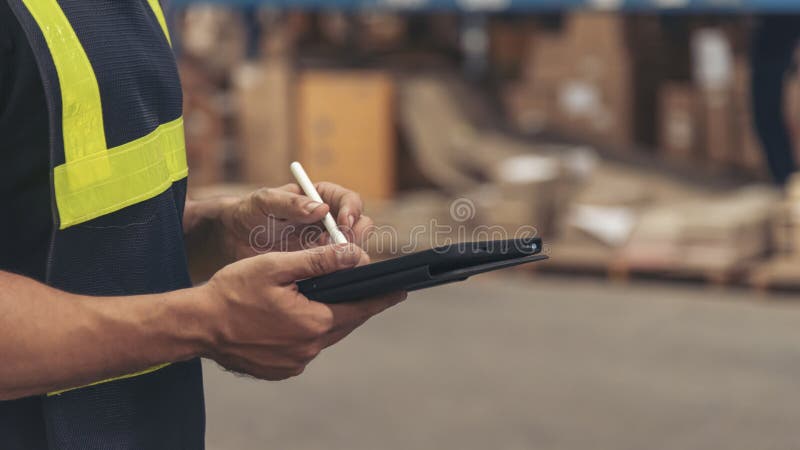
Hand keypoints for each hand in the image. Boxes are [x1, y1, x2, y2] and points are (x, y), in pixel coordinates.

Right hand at [199, 243, 405, 379]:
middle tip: (366, 289)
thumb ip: (318, 261)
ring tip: (325, 299)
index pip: (360, 308)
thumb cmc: (232, 291)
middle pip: (344, 322)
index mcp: (314, 322)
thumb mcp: (277, 267)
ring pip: (325, 335)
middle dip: (355, 304)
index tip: (402, 290)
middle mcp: (309, 348)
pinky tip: (296, 318)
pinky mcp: (281, 370)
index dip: (382, 297)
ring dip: (328, 317)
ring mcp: (295, 363)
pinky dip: (307, 332)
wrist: (197, 326)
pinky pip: (305, 349)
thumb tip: (353, 254)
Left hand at [221, 183, 374, 258]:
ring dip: (348, 254)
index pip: (349, 200)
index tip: (343, 223)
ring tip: (329, 259)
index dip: (352, 210)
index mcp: (321, 197)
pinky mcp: (319, 263)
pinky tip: (323, 274)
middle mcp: (329, 219)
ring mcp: (326, 243)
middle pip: (360, 224)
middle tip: (342, 245)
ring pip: (353, 248)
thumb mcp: (265, 202)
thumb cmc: (248, 212)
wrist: (233, 240)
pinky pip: (337, 267)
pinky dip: (336, 271)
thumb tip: (321, 209)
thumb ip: (291, 204)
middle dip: (356, 235)